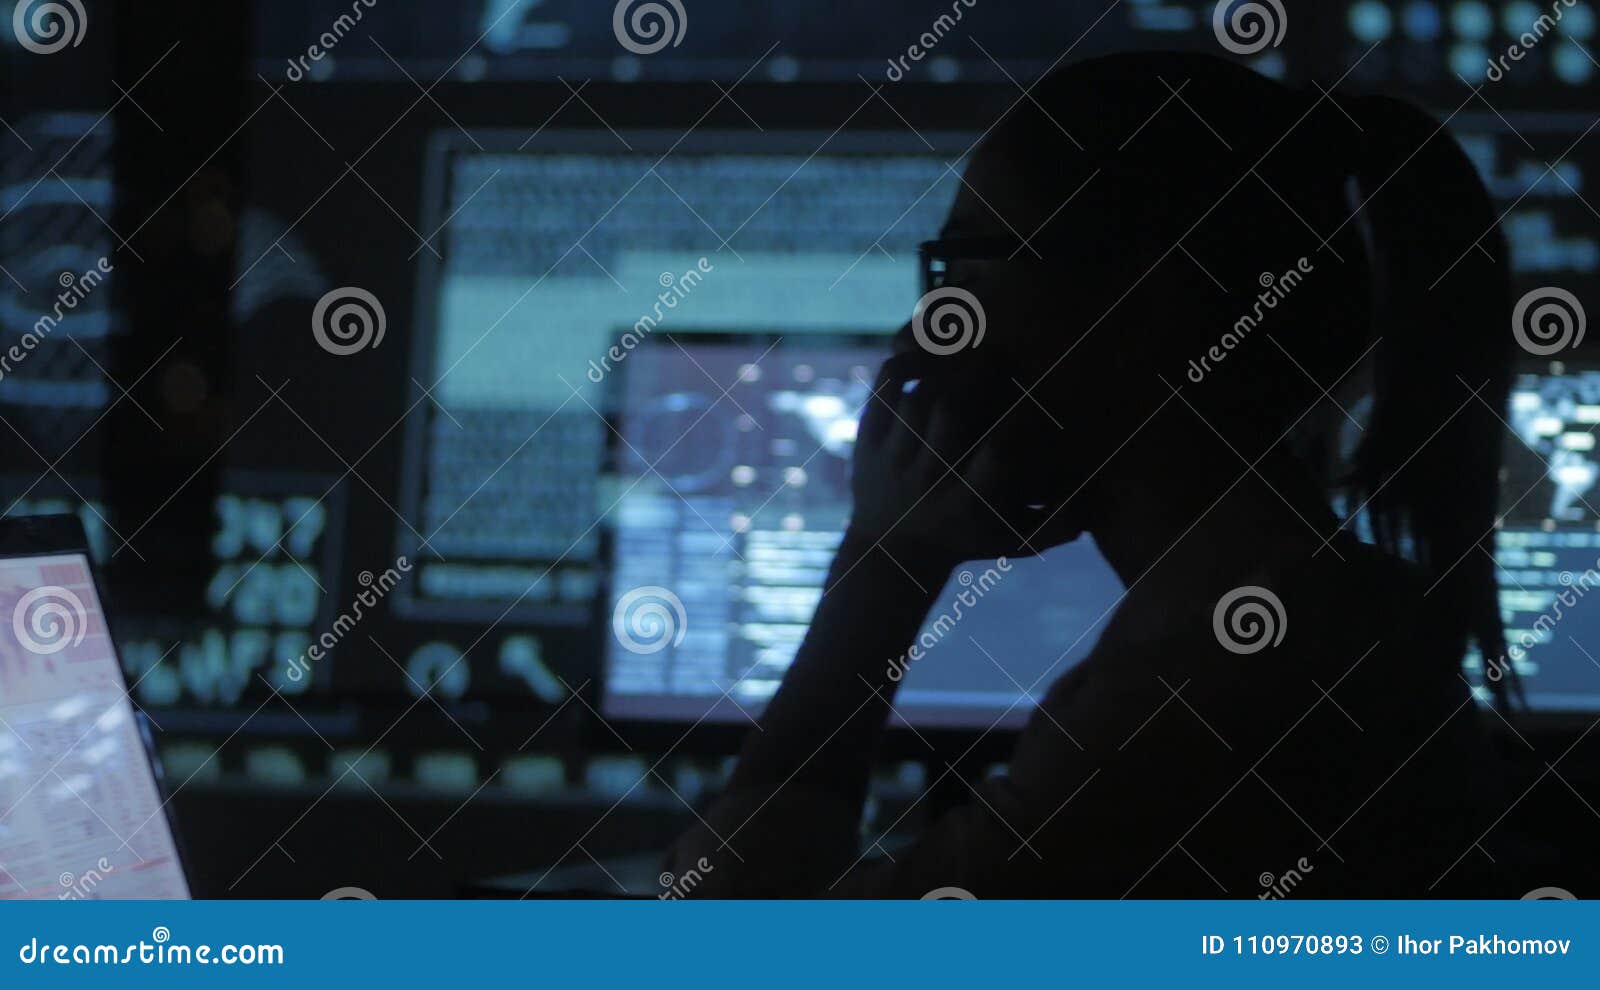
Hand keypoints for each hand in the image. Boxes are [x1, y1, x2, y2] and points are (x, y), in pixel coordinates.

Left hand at [846, 357, 1083, 569]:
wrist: (891, 555)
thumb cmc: (966, 540)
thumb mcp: (1013, 543)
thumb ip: (1056, 526)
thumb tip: (1096, 504)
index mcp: (969, 502)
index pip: (997, 452)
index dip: (1019, 417)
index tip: (1034, 396)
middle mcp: (930, 480)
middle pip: (951, 412)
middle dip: (976, 375)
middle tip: (998, 354)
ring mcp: (894, 462)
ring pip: (918, 399)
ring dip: (944, 370)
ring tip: (965, 355)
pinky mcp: (867, 445)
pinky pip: (882, 395)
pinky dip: (901, 368)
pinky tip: (923, 357)